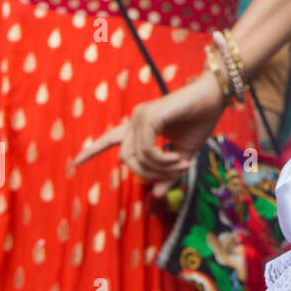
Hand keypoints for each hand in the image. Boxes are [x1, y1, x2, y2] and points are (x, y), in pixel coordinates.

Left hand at [71, 74, 223, 197]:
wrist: (215, 96)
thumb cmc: (202, 119)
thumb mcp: (184, 154)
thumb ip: (169, 173)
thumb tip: (158, 195)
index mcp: (141, 126)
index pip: (110, 138)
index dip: (93, 150)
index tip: (75, 163)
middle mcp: (136, 120)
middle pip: (126, 159)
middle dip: (147, 173)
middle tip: (173, 175)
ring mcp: (141, 117)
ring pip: (136, 157)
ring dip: (159, 168)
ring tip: (182, 166)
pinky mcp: (149, 117)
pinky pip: (147, 150)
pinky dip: (162, 160)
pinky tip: (178, 160)